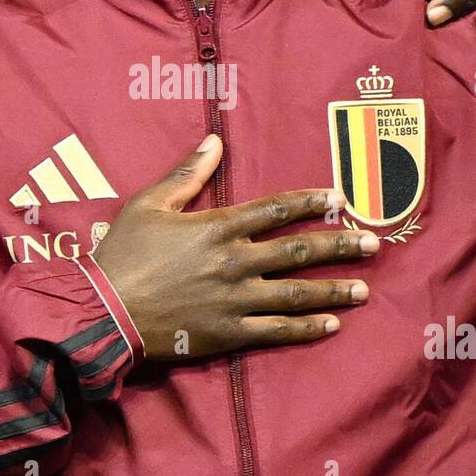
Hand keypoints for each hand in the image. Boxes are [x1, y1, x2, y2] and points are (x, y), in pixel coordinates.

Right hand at [92, 135, 377, 361]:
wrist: (102, 311)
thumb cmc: (122, 254)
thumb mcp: (149, 203)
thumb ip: (187, 173)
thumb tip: (215, 141)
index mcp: (218, 227)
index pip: (277, 209)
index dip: (312, 203)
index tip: (340, 199)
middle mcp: (235, 262)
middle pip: (298, 251)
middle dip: (340, 246)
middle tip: (372, 243)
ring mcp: (235, 300)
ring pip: (296, 294)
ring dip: (333, 290)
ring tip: (364, 288)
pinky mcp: (228, 334)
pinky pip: (276, 332)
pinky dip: (306, 329)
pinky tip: (331, 325)